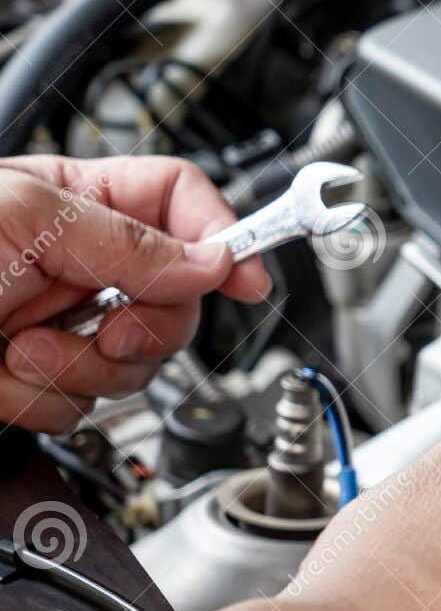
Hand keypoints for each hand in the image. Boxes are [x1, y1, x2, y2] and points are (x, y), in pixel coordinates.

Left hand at [0, 155, 271, 430]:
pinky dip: (43, 400)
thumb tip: (214, 260)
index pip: (181, 203)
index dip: (223, 236)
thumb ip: (127, 240)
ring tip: (23, 348)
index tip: (247, 277)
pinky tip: (3, 374)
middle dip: (149, 328)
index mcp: (79, 203)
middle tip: (112, 330)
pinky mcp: (42, 379)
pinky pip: (84, 407)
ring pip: (139, 364)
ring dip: (83, 369)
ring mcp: (65, 325)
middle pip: (179, 299)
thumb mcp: (24, 216)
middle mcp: (81, 264)